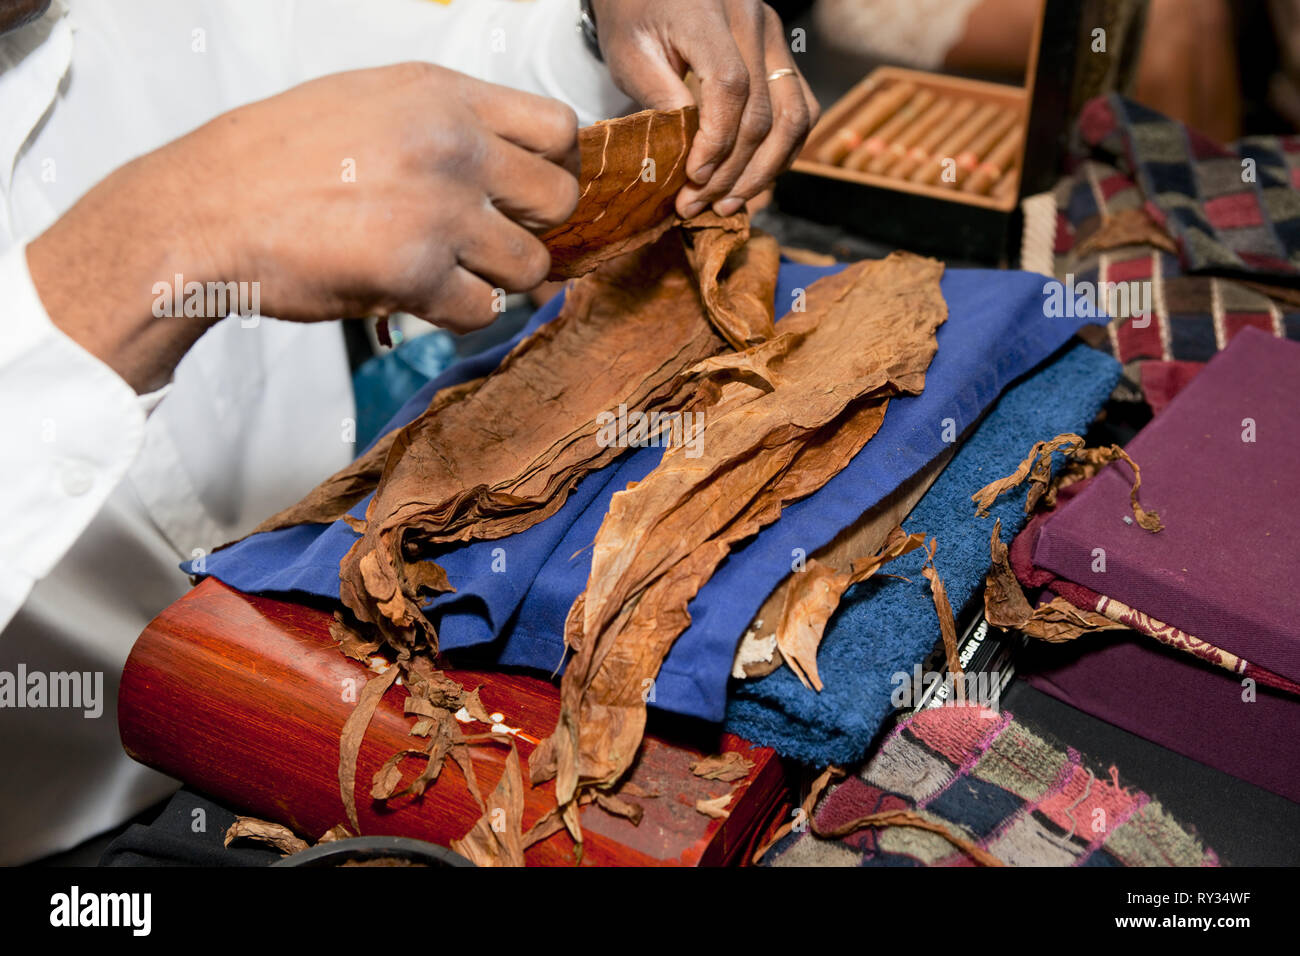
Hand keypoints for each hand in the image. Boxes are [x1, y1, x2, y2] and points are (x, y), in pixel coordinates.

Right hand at [27, 63, 578, 391]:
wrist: (205, 209)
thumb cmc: (276, 160)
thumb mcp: (369, 102)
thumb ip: (445, 125)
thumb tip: (507, 167)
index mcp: (442, 95)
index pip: (559, 128)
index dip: (552, 167)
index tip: (527, 190)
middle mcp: (451, 145)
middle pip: (559, 199)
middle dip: (535, 227)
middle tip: (496, 239)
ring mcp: (438, 210)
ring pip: (530, 264)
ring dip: (499, 280)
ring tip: (455, 274)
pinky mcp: (416, 273)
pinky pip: (483, 311)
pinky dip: (460, 316)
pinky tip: (425, 300)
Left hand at [591, 0, 818, 218]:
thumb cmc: (634, 17)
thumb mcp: (629, 54)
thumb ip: (659, 95)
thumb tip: (691, 153)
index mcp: (710, 14)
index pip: (731, 86)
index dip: (717, 141)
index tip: (693, 177)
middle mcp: (755, 20)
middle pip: (765, 111)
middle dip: (733, 171)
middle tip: (697, 205)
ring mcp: (776, 36)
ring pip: (794, 117)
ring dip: (765, 171)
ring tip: (728, 204)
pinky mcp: (783, 53)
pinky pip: (801, 110)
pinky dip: (782, 152)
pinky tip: (752, 179)